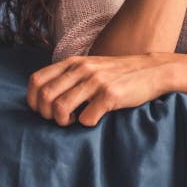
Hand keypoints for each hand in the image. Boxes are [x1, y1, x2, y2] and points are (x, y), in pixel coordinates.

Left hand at [27, 53, 172, 126]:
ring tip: (75, 120)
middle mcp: (82, 69)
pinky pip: (86, 118)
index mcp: (74, 62)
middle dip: (46, 114)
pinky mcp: (111, 94)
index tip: (44, 110)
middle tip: (61, 118)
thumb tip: (44, 97)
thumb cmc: (120, 73)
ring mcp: (96, 81)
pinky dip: (86, 124)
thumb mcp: (91, 66)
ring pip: (60, 108)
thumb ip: (70, 75)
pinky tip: (94, 118)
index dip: (33, 100)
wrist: (153, 70)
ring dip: (63, 121)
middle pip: (44, 97)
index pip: (36, 81)